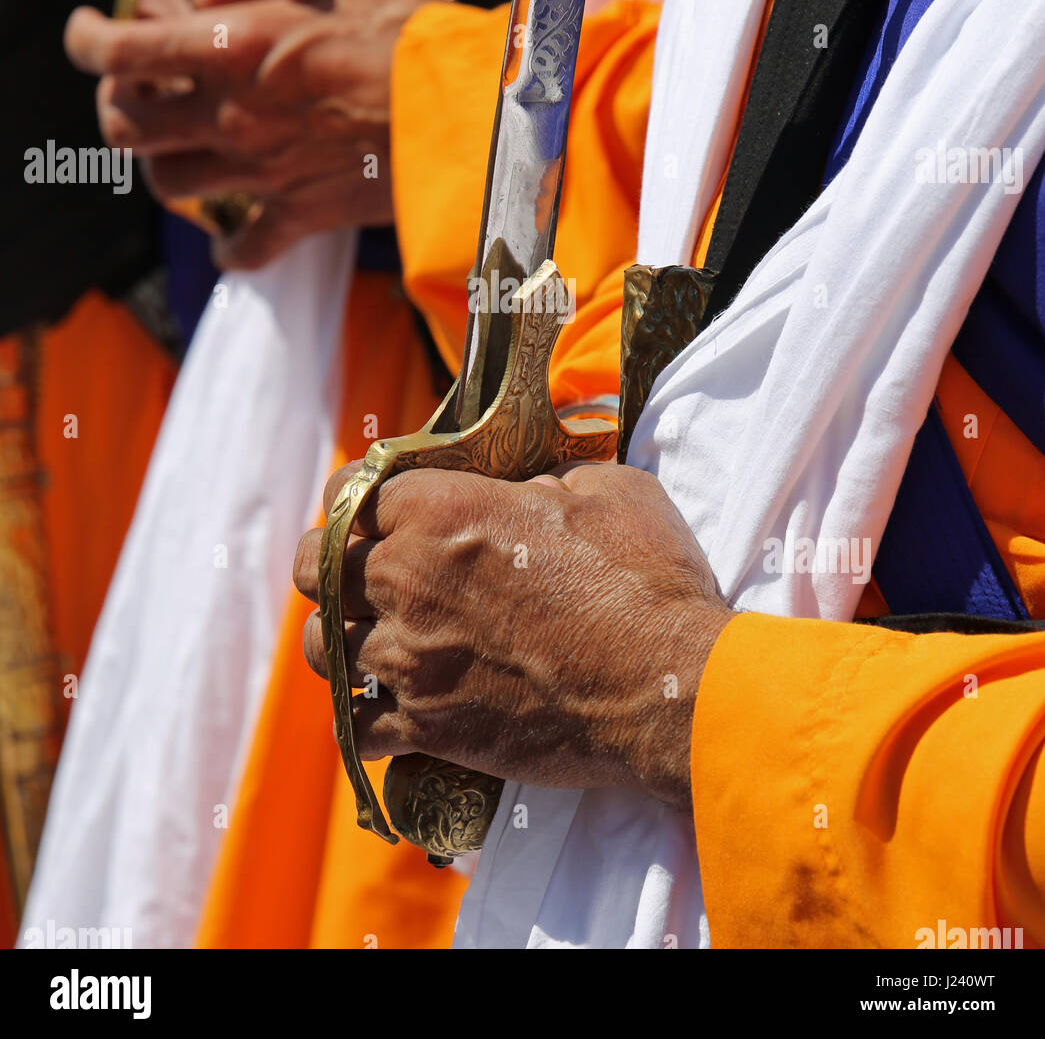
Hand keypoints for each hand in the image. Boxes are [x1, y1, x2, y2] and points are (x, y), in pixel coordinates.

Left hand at [65, 0, 438, 267]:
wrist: (465, 118)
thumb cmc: (415, 31)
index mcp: (234, 47)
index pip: (116, 49)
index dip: (85, 37)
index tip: (87, 28)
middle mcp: (231, 115)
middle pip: (126, 124)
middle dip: (120, 103)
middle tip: (138, 89)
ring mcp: (261, 173)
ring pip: (170, 185)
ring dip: (165, 166)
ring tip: (182, 150)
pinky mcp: (301, 215)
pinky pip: (244, 248)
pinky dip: (232, 246)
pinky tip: (235, 234)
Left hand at [294, 461, 734, 812]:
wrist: (668, 686)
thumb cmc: (644, 579)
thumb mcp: (604, 489)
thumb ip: (544, 480)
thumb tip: (526, 490)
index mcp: (440, 510)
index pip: (350, 493)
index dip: (358, 499)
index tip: (375, 511)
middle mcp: (406, 579)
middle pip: (313, 567)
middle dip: (329, 565)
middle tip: (358, 574)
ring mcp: (410, 658)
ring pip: (324, 649)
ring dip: (341, 640)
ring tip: (367, 641)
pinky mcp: (427, 727)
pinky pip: (357, 727)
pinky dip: (364, 718)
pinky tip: (385, 711)